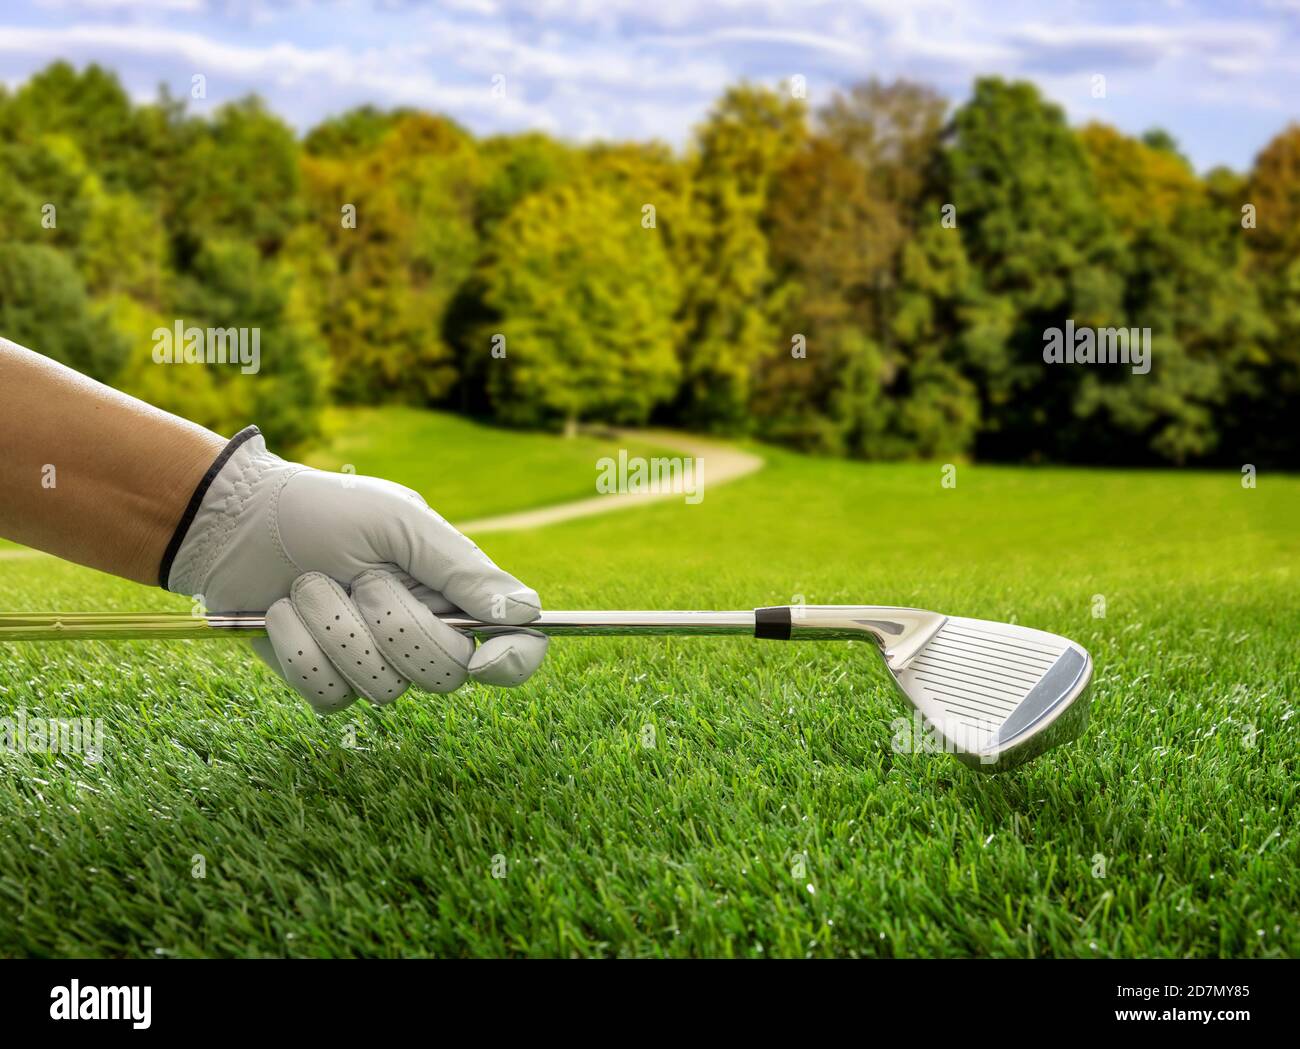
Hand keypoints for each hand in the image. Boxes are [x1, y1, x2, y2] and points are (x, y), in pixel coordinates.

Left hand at [164, 428, 545, 711]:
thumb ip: (462, 569)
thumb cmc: (328, 511)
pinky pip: (329, 696)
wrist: (238, 523)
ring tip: (311, 584)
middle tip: (364, 581)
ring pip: (382, 689)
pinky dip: (300, 648)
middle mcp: (423, 633)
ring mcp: (373, 662)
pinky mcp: (325, 680)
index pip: (514, 646)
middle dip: (396, 626)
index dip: (511, 661)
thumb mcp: (401, 522)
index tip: (484, 657)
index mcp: (454, 593)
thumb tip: (525, 613)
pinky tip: (284, 613)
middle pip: (445, 674)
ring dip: (336, 629)